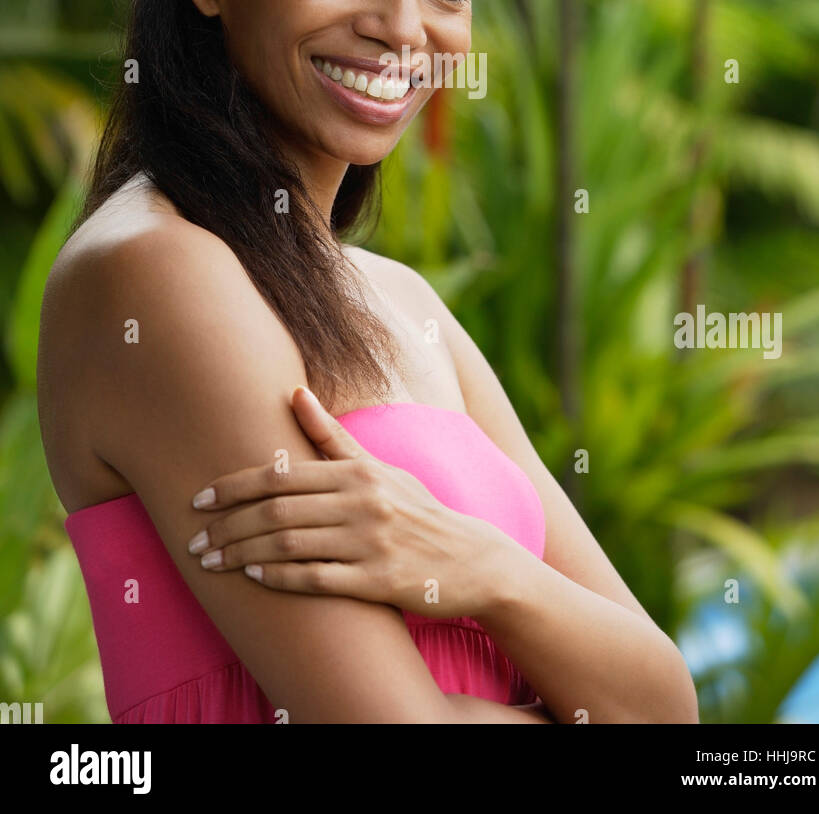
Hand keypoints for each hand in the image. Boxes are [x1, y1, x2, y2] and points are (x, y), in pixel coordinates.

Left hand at [186, 385, 510, 617]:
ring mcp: (371, 542)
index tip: (199, 499)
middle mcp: (363, 502)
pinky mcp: (379, 581)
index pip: (280, 473)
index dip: (233, 486)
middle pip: (277, 510)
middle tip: (194, 540)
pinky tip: (255, 578)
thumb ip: (331, 436)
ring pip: (290, 545)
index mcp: (357, 471)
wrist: (472, 559)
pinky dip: (281, 578)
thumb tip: (293, 391)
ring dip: (243, 554)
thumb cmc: (415, 509)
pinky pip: (318, 580)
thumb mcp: (377, 468)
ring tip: (212, 562)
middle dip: (228, 526)